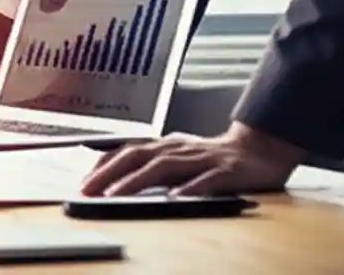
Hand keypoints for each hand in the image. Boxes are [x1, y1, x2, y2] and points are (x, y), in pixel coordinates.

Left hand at [81, 122, 305, 195]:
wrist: (259, 150)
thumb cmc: (212, 159)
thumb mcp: (176, 159)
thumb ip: (150, 167)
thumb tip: (115, 181)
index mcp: (165, 146)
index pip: (126, 151)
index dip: (103, 165)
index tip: (84, 181)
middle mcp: (178, 148)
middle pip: (137, 156)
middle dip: (109, 173)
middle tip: (88, 190)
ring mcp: (201, 159)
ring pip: (164, 167)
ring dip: (137, 181)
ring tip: (116, 195)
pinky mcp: (226, 172)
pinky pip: (206, 180)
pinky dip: (190, 188)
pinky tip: (176, 197)